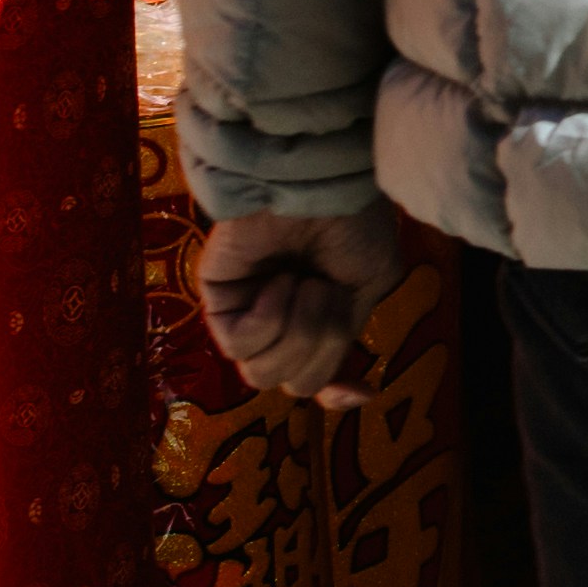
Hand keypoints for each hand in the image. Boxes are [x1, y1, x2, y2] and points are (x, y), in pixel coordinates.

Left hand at [194, 210, 408, 410]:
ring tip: (303, 282)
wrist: (323, 189)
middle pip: (294, 382)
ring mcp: (246, 314)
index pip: (315, 382)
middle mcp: (280, 324)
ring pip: (263, 372)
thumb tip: (356, 396)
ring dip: (297, 327)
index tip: (362, 391)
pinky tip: (278, 282)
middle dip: (319, 342)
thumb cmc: (354, 226)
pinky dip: (268, 316)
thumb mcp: (369, 288)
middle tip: (327, 291)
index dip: (335, 397)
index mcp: (317, 322)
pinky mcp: (217, 301)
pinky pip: (240, 343)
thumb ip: (348, 341)